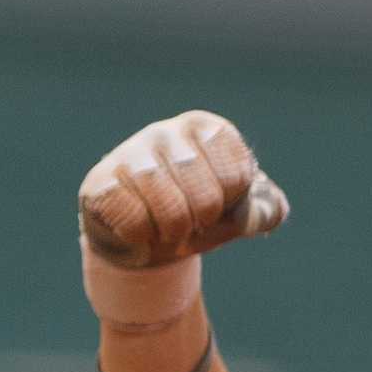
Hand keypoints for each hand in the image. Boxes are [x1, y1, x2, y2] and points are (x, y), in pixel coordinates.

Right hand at [78, 110, 288, 266]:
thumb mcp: (238, 214)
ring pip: (168, 206)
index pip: (237, 176)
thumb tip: (271, 210)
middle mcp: (167, 132)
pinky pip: (133, 219)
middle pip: (205, 195)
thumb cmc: (198, 216)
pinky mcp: (101, 181)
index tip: (220, 204)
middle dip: (204, 222)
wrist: (149, 239)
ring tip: (169, 227)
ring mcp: (130, 153)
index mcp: (207, 131)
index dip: (232, 205)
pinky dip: (145, 236)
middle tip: (193, 221)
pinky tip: (140, 227)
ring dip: (175, 231)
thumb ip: (264, 209)